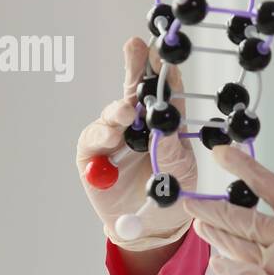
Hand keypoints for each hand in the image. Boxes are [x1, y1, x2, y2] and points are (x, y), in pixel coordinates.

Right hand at [76, 37, 197, 251]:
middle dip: (134, 66)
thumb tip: (167, 126)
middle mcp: (137, 123)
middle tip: (135, 47)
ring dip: (119, 110)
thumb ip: (173, 149)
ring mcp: (113, 135)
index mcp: (164, 122)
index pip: (164, 90)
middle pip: (134, 88)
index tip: (163, 51)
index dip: (162, 69)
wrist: (150, 227)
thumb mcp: (181, 172)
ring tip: (127, 113)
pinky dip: (101, 136)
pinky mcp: (92, 153)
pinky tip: (110, 138)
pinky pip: (93, 139)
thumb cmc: (172, 193)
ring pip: (113, 113)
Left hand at [184, 147, 273, 274]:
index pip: (273, 186)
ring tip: (197, 224)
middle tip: (188, 199)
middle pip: (245, 218)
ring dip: (215, 236)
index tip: (222, 150)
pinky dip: (228, 270)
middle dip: (213, 209)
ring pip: (241, 246)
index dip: (243, 167)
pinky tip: (214, 263)